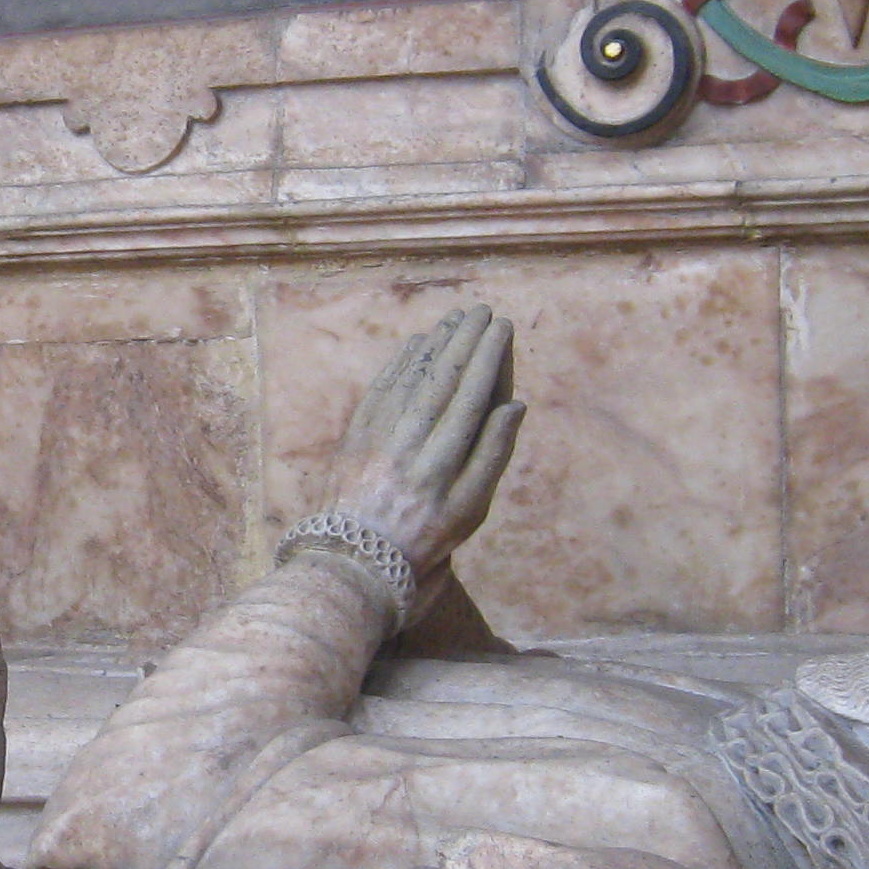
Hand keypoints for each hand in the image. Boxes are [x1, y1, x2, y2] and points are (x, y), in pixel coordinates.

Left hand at [321, 306, 526, 575]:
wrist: (357, 557)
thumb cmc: (426, 536)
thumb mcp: (472, 508)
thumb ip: (493, 454)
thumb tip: (514, 405)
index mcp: (443, 460)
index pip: (471, 393)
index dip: (488, 356)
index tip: (501, 327)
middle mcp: (410, 441)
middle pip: (441, 377)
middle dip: (463, 339)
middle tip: (480, 310)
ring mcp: (378, 434)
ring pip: (410, 376)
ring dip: (434, 343)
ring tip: (454, 319)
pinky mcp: (355, 434)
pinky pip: (380, 387)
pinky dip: (399, 362)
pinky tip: (415, 343)